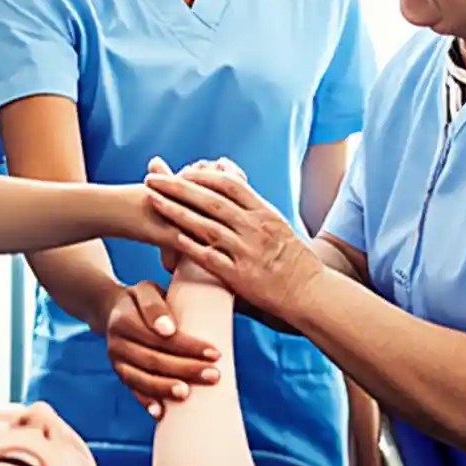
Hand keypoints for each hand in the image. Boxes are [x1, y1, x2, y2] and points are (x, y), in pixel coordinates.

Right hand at [101, 281, 221, 419]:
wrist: (113, 311)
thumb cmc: (139, 300)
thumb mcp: (144, 290)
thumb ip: (154, 305)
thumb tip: (168, 330)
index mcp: (123, 320)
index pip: (159, 338)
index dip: (187, 346)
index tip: (215, 353)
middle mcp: (117, 344)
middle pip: (153, 360)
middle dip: (185, 370)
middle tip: (214, 375)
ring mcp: (117, 362)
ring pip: (142, 379)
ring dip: (167, 389)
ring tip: (189, 394)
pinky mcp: (121, 375)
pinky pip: (133, 391)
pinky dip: (146, 402)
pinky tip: (161, 413)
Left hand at [143, 165, 322, 318]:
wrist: (313, 294)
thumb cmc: (295, 261)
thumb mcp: (279, 226)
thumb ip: (254, 209)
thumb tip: (233, 188)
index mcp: (265, 212)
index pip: (229, 184)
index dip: (202, 176)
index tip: (182, 170)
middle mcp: (255, 228)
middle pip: (210, 200)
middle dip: (178, 186)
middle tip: (152, 178)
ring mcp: (246, 251)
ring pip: (205, 225)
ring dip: (175, 210)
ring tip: (152, 200)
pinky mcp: (240, 276)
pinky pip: (209, 257)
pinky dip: (188, 245)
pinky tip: (169, 236)